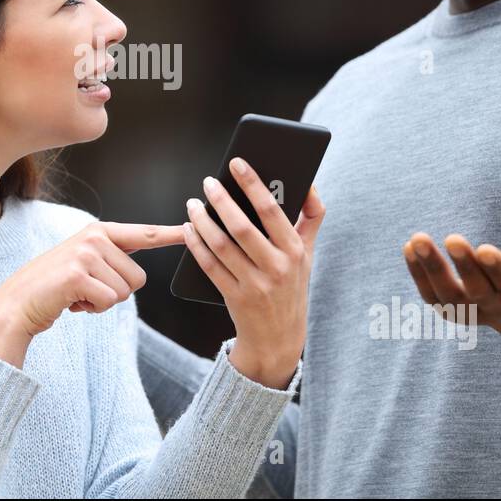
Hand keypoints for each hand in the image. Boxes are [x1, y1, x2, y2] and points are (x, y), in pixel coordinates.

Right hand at [0, 221, 184, 366]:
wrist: (17, 303)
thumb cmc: (54, 287)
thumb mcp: (84, 263)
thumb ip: (110, 260)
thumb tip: (138, 274)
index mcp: (99, 232)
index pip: (143, 233)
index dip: (170, 234)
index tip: (190, 228)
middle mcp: (94, 237)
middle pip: (138, 278)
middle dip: (115, 292)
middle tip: (86, 289)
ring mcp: (85, 254)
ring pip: (124, 292)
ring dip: (103, 302)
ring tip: (77, 294)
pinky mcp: (78, 275)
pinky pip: (108, 302)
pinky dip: (92, 310)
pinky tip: (72, 302)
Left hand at [181, 157, 324, 387]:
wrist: (279, 337)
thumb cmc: (291, 285)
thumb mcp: (307, 253)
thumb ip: (310, 217)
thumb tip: (309, 182)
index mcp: (295, 251)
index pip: (272, 211)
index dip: (253, 184)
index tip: (236, 163)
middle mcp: (276, 267)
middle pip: (242, 227)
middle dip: (221, 200)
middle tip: (207, 182)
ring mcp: (255, 284)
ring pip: (221, 245)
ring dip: (202, 221)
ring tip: (193, 204)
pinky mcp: (234, 297)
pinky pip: (210, 265)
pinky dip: (196, 244)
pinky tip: (189, 229)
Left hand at [402, 204, 500, 357]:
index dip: (495, 268)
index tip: (484, 249)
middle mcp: (495, 304)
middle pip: (476, 290)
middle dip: (463, 265)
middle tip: (452, 238)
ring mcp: (472, 310)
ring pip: (448, 296)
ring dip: (431, 269)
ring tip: (416, 241)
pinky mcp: (453, 310)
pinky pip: (432, 295)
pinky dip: (418, 275)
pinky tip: (409, 249)